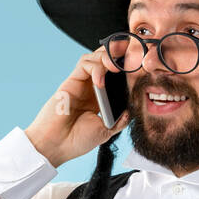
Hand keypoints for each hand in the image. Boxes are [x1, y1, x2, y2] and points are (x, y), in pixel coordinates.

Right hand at [25, 46, 129, 167]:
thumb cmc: (77, 140)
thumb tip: (132, 111)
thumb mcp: (106, 131)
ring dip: (108, 57)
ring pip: (95, 57)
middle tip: (132, 53)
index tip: (141, 65)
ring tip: (116, 67)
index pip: (116, 75)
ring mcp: (82, 83)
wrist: (56, 146)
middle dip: (119, 53)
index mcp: (102, 98)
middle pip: (106, 60)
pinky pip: (84, 64)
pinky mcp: (71, 81)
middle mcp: (92, 87)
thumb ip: (119, 121)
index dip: (127, 67)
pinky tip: (100, 81)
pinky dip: (95, 67)